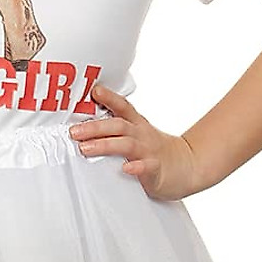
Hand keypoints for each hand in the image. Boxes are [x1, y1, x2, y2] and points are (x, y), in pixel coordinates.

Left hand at [68, 83, 201, 201]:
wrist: (187, 166)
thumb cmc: (153, 150)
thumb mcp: (136, 133)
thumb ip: (114, 128)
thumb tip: (82, 124)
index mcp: (136, 124)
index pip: (122, 107)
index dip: (109, 98)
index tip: (94, 91)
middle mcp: (142, 135)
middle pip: (118, 125)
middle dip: (95, 127)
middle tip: (74, 132)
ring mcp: (149, 151)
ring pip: (127, 144)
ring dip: (105, 145)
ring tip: (86, 148)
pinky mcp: (156, 170)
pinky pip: (147, 167)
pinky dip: (136, 167)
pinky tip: (125, 168)